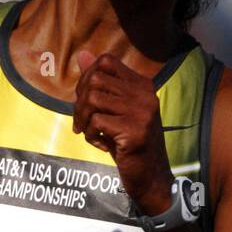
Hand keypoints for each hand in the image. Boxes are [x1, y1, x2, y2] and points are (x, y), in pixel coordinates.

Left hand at [72, 50, 174, 212]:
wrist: (151, 177)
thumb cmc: (130, 144)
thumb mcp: (115, 111)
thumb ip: (101, 84)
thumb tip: (81, 54)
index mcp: (142, 85)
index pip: (106, 61)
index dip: (87, 78)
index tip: (85, 101)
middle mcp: (144, 94)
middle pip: (96, 79)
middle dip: (80, 101)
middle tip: (82, 122)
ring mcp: (141, 112)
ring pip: (93, 98)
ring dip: (83, 119)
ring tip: (90, 133)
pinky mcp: (134, 131)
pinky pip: (97, 121)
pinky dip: (92, 135)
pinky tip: (102, 145)